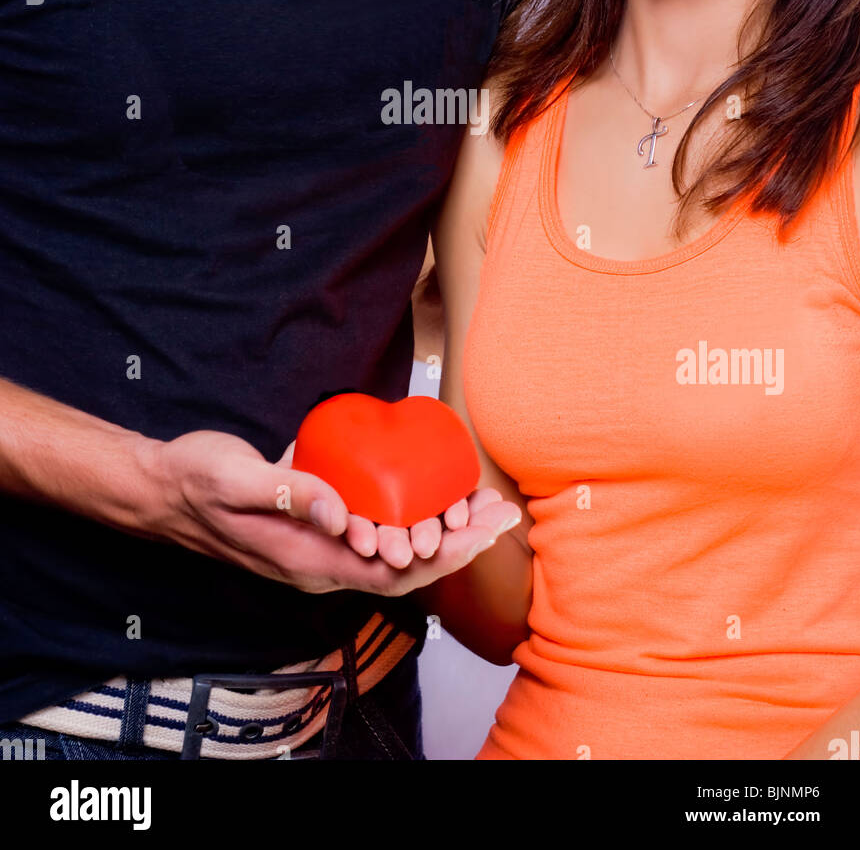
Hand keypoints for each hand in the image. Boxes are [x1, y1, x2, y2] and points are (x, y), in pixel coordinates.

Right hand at [144, 429, 521, 597]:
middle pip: (407, 563)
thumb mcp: (237, 481)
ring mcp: (323, 544)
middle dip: (459, 540)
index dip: (446, 555)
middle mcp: (324, 561)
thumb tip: (341, 513)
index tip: (483, 530)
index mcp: (310, 562)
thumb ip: (287, 494)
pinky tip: (431, 486)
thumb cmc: (197, 482)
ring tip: (481, 500)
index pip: (395, 571)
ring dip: (442, 527)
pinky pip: (375, 526)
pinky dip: (410, 510)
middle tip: (501, 510)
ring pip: (395, 546)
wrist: (164, 487)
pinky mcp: (320, 522)